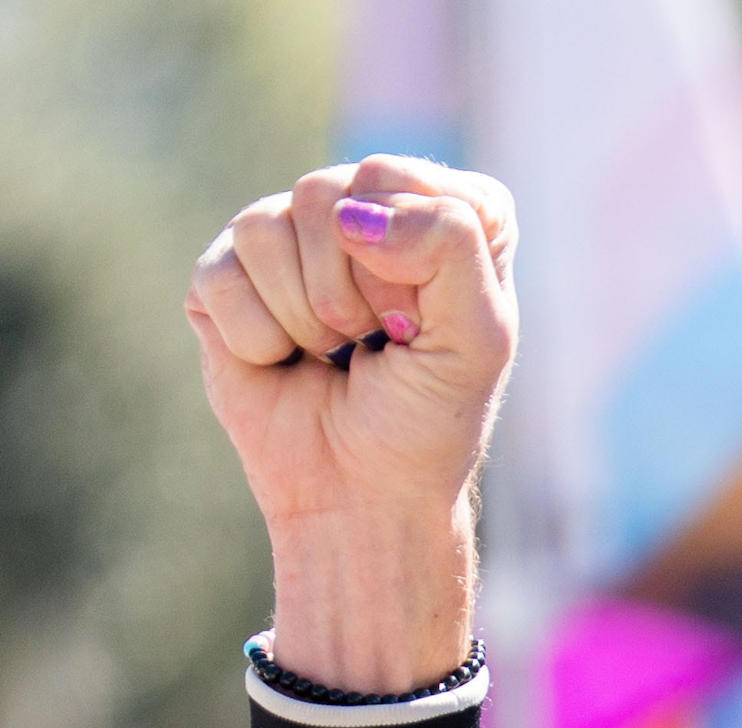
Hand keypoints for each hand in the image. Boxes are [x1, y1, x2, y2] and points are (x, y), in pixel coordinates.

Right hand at [185, 158, 518, 691]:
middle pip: (328, 192)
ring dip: (306, 317)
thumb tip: (355, 215)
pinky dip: (259, 339)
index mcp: (437, 215)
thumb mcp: (477, 340)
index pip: (406, 178)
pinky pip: (222, 275)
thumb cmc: (427, 420)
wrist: (359, 493)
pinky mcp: (223, 275)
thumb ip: (451, 248)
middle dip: (353, 290)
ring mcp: (285, 238)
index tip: (423, 322)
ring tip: (331, 354)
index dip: (413, 253)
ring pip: (266, 226)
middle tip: (376, 344)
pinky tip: (282, 363)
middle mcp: (358, 212)